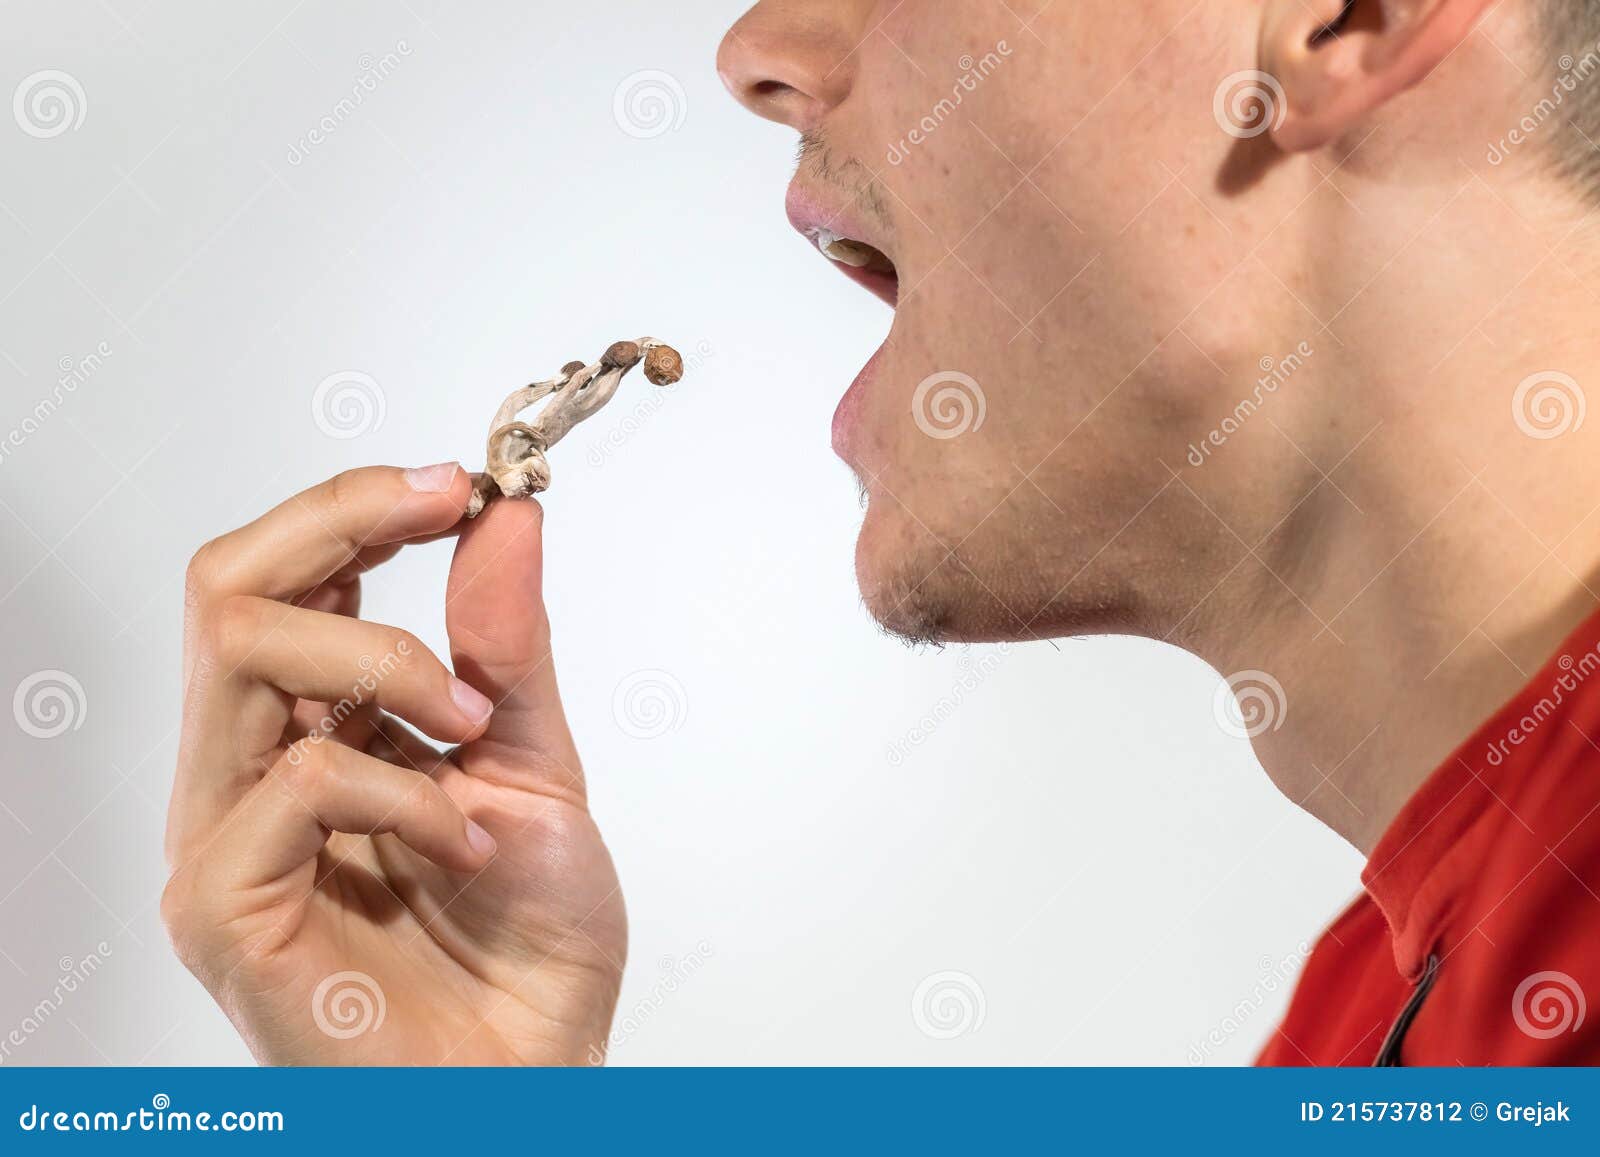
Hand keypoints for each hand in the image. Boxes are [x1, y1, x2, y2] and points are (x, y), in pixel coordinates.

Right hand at [161, 464, 624, 1064]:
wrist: (535, 1076)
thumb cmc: (526, 946)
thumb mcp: (534, 768)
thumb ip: (508, 648)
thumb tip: (505, 518)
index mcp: (306, 734)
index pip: (275, 577)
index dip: (352, 504)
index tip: (456, 481)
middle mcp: (244, 777)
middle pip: (226, 585)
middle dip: (342, 520)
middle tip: (445, 510)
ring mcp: (222, 841)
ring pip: (242, 650)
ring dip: (391, 658)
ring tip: (475, 731)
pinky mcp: (224, 909)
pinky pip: (298, 779)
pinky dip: (404, 787)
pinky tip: (458, 841)